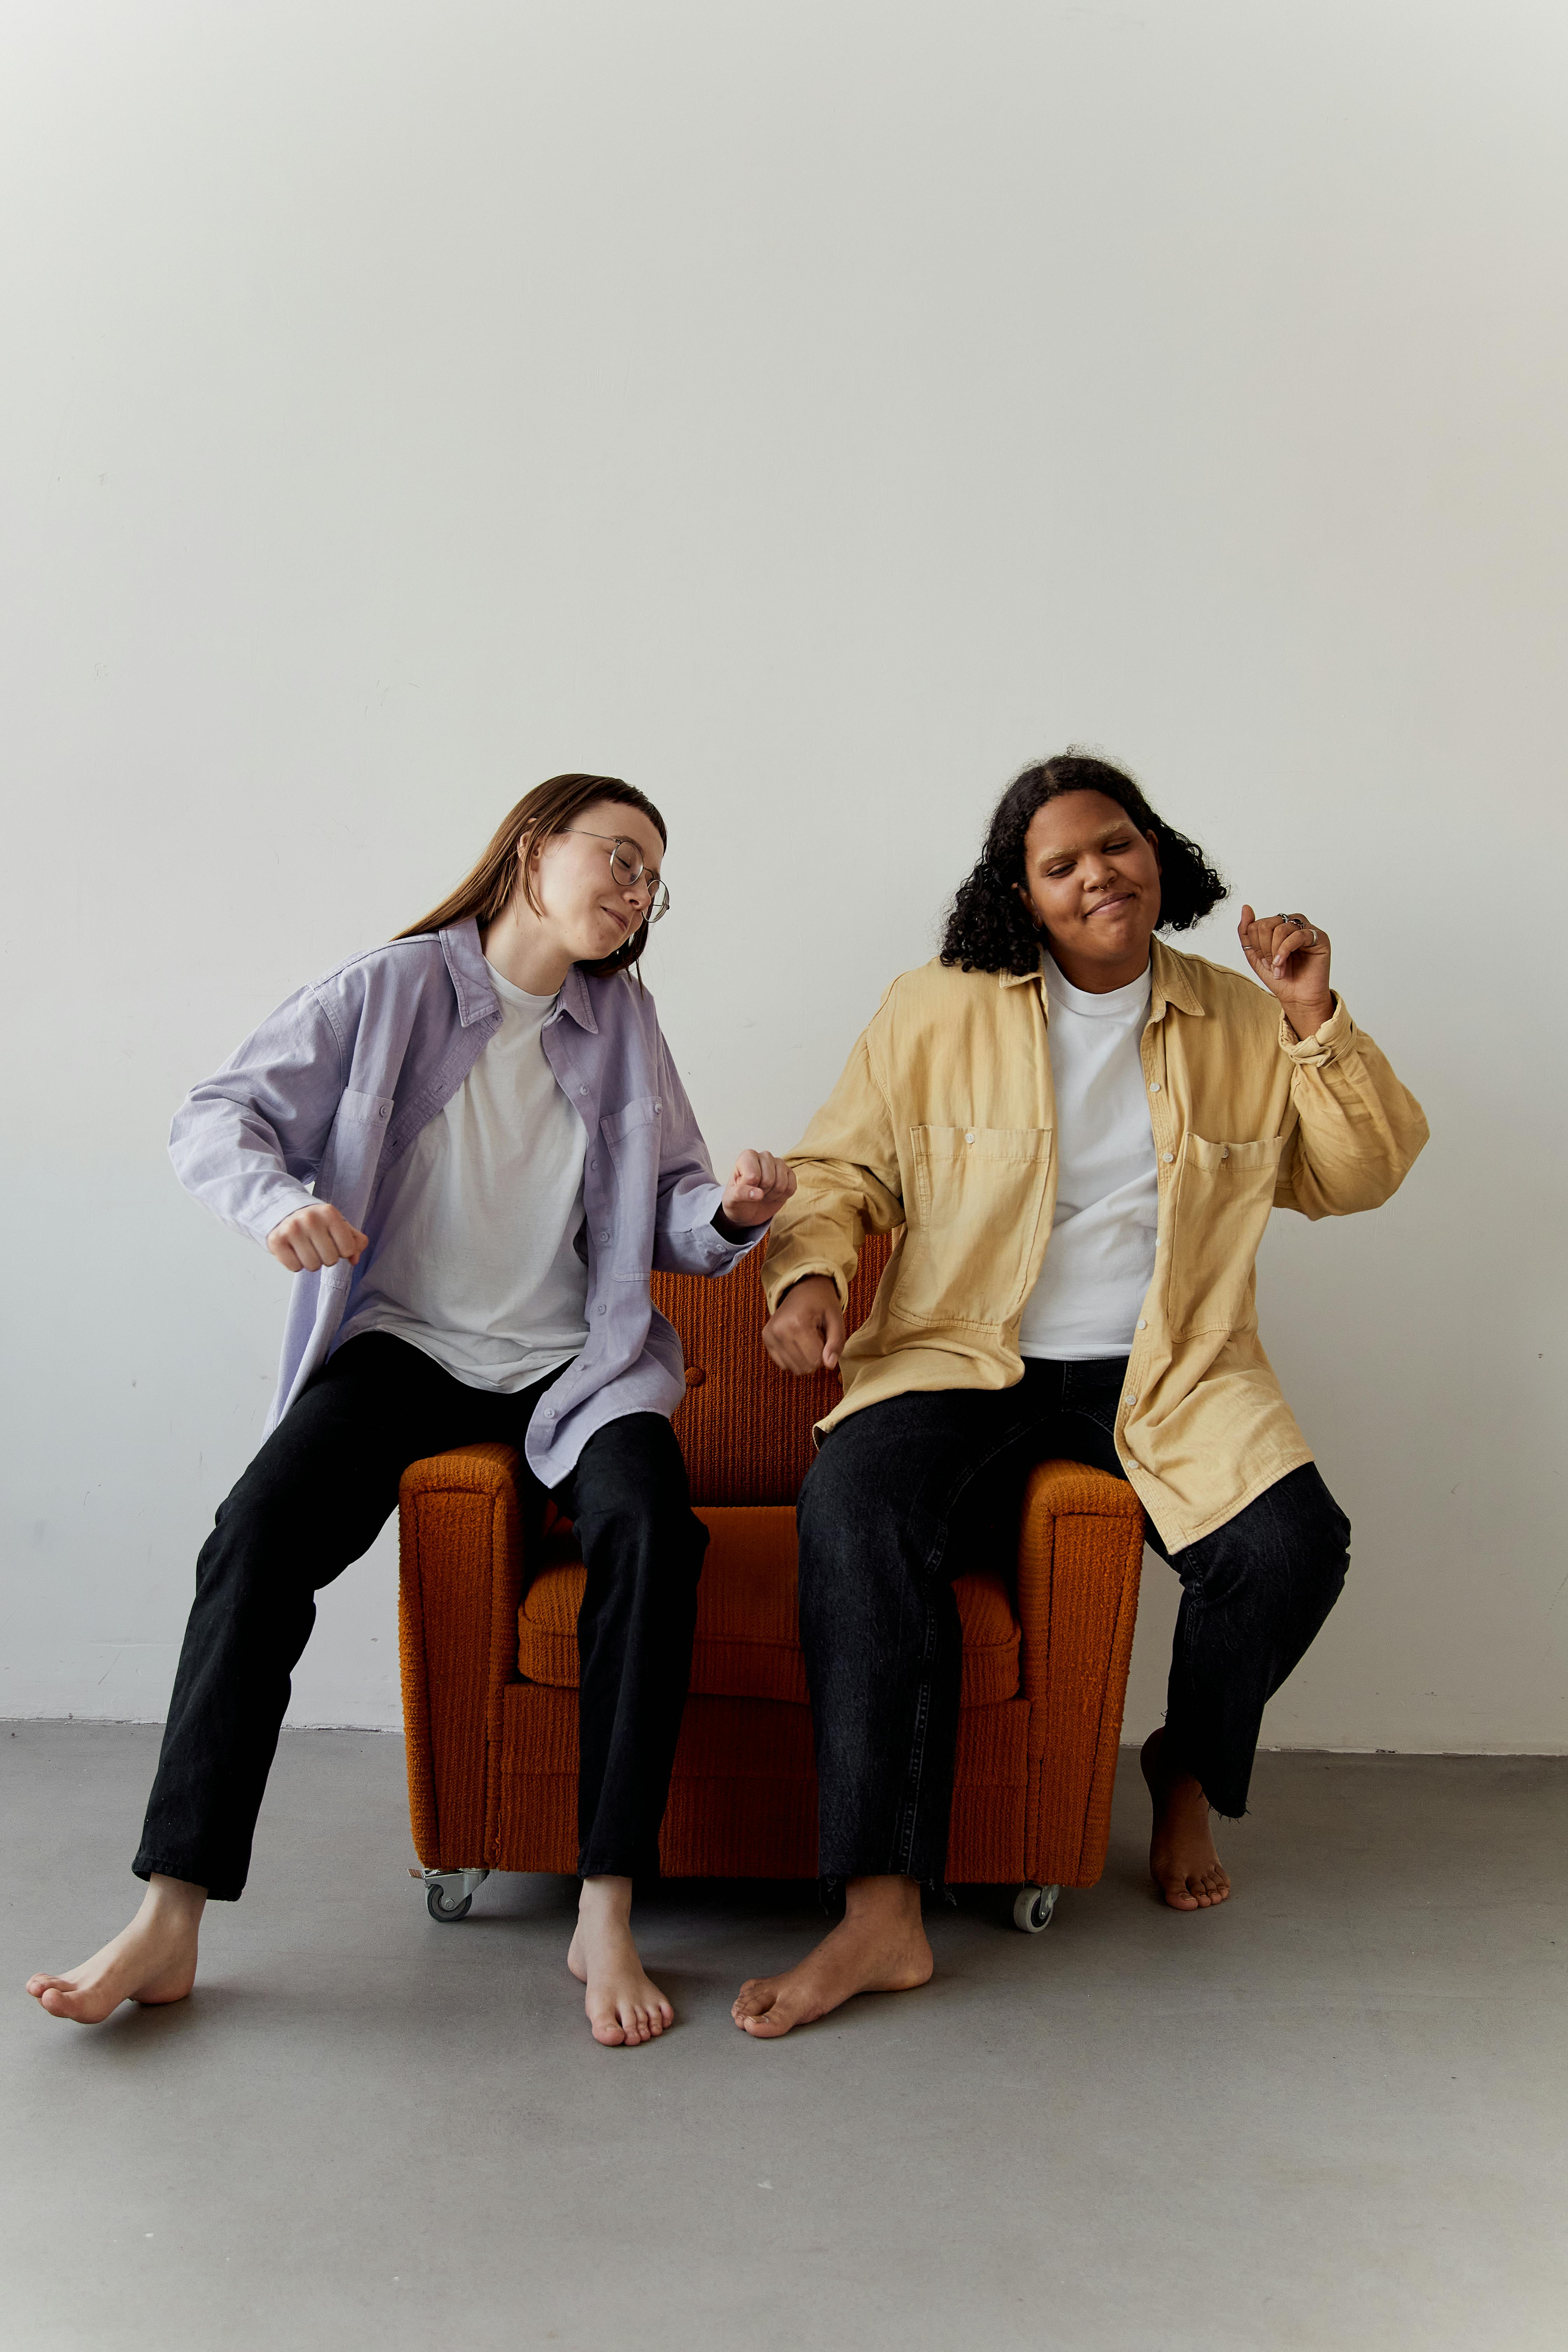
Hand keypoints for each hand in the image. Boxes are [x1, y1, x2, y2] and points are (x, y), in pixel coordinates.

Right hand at [266, 1202, 368, 1272]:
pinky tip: (295, 1251)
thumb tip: (354, 1259)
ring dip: (312, 1262)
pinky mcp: (276, 1240)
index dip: (343, 1251)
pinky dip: (296, 1264)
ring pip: (312, 1266)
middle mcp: (310, 1219)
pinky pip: (294, 1267)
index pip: (348, 1249)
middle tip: (319, 1247)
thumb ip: (356, 1241)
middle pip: (330, 1260)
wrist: (286, 1213)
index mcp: (330, 1213)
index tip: (334, 1243)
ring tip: (307, 1249)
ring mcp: (291, 1229)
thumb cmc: (318, 1223)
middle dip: (327, 1258)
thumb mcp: (340, 1226)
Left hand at [720, 1150, 796, 1229]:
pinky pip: (791, 1187)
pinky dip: (782, 1197)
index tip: (744, 1189)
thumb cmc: (738, 1201)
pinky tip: (774, 1194)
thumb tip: (758, 1194)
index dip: (750, 1188)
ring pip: (781, 1184)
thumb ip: (740, 1193)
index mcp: (747, 1156)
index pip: (753, 1175)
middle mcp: (764, 1156)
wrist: (749, 1210)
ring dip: (772, 1195)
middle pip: (769, 1180)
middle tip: (754, 1193)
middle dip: (761, 1192)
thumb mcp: (731, 1199)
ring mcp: (779, 1164)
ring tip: (764, 1194)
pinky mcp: (790, 1174)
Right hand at [761, 1274, 846, 1376]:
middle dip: (816, 1357)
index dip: (826, 1353)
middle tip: (817, 1337)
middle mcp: (779, 1330)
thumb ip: (836, 1343)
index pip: (816, 1360)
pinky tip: (797, 1342)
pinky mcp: (766, 1339)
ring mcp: (770, 1335)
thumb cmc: (822, 1303)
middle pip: (805, 1367)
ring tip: (807, 1339)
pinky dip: (794, 1358)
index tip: (825, 1337)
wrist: (802, 1288)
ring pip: (794, 1369)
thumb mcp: (836, 1319)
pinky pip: (783, 1365)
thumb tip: (829, 1365)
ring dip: (805, 1359)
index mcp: (797, 1323)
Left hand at [1237, 904, 1333, 1037]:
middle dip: (1264, 948)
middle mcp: (1292, 925)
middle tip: (1271, 965)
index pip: (1257, 924)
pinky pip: (1298, 934)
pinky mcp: (1319, 937)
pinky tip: (1282, 964)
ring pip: (1280, 928)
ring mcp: (1306, 929)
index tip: (1264, 962)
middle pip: (1266, 924)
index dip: (1256, 945)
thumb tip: (1246, 907)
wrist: (1297, 997)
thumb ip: (1247, 932)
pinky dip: (1285, 950)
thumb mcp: (1255, 956)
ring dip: (1274, 952)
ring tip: (1278, 968)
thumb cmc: (1280, 978)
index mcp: (1278, 927)